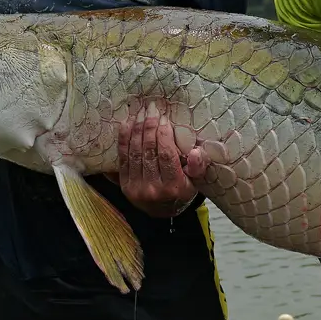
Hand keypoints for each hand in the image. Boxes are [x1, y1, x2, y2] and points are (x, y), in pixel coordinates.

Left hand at [112, 101, 207, 217]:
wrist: (162, 210)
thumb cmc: (182, 189)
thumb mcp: (196, 181)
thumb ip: (198, 166)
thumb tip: (196, 152)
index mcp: (173, 187)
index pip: (166, 155)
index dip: (164, 135)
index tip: (164, 118)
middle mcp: (152, 189)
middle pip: (149, 151)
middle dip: (149, 127)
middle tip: (151, 109)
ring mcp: (135, 188)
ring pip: (134, 152)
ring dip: (136, 129)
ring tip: (140, 113)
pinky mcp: (124, 185)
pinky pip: (122, 158)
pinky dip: (123, 139)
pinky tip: (127, 124)